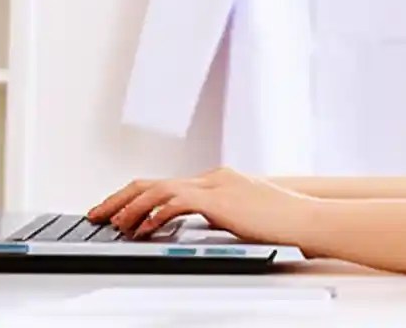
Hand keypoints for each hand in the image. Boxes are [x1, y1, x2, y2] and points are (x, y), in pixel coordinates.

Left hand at [86, 166, 318, 246]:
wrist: (307, 220)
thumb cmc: (284, 224)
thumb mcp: (244, 217)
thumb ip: (220, 215)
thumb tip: (198, 225)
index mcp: (217, 180)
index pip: (166, 185)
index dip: (136, 197)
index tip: (116, 210)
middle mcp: (212, 177)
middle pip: (153, 182)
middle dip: (121, 198)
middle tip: (98, 213)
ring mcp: (216, 185)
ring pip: (159, 189)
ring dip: (131, 207)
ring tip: (114, 223)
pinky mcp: (220, 199)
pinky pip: (177, 202)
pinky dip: (156, 213)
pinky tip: (144, 228)